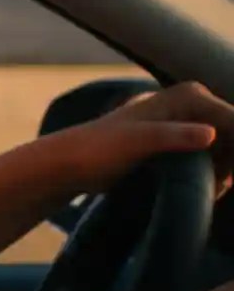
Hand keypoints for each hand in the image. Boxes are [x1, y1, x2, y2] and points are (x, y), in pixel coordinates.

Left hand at [41, 81, 231, 196]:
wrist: (72, 163)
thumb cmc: (99, 149)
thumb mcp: (137, 142)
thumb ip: (172, 136)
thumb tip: (210, 134)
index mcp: (190, 96)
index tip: (232, 181)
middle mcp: (194, 103)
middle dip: (233, 165)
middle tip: (215, 191)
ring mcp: (188, 123)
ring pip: (228, 151)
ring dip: (225, 174)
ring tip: (208, 194)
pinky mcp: (180, 143)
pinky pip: (212, 159)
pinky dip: (213, 176)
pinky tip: (204, 193)